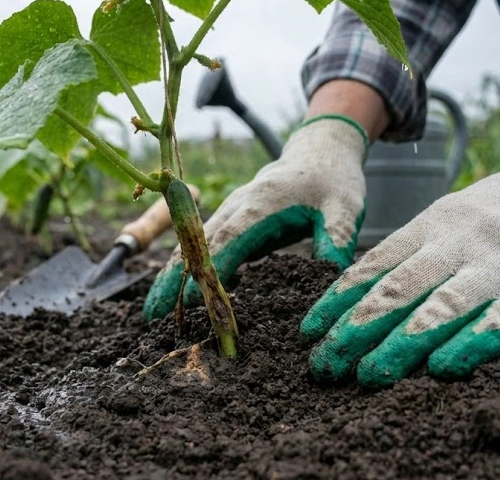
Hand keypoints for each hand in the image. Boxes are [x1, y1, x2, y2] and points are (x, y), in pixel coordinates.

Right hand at [143, 115, 369, 319]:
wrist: (319, 151)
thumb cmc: (332, 180)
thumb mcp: (344, 209)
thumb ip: (337, 241)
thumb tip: (330, 279)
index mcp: (261, 205)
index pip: (227, 242)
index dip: (207, 273)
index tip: (191, 304)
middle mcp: (237, 207)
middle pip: (197, 246)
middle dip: (173, 281)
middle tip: (155, 317)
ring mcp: (229, 212)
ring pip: (192, 246)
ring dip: (172, 277)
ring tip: (155, 314)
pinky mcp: (230, 220)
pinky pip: (201, 246)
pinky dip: (185, 270)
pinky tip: (176, 298)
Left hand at [300, 113, 499, 385]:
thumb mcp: (449, 218)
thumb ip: (412, 251)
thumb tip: (357, 291)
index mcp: (430, 227)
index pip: (373, 266)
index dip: (338, 302)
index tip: (309, 332)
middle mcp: (456, 245)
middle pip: (397, 291)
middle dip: (356, 330)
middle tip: (325, 365)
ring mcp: (497, 266)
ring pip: (441, 307)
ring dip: (401, 344)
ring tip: (368, 374)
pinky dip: (471, 344)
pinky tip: (443, 369)